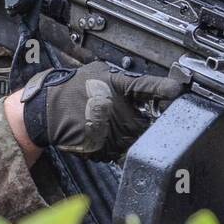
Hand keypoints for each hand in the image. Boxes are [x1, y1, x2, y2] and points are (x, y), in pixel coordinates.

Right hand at [20, 60, 184, 157]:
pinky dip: (119, 147)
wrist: (44, 111)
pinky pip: (121, 151)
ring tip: (119, 128)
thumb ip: (120, 79)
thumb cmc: (68, 90)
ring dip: (137, 136)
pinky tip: (107, 136)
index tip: (178, 90)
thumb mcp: (96, 73)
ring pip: (138, 139)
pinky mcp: (104, 149)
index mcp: (118, 88)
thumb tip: (138, 82)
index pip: (150, 87)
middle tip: (147, 118)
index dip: (166, 89)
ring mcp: (112, 131)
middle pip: (150, 121)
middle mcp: (119, 110)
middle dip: (153, 122)